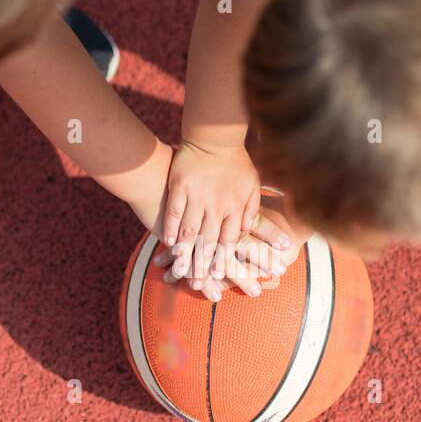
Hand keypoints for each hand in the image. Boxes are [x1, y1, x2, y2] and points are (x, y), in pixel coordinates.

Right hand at [160, 140, 290, 296]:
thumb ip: (252, 206)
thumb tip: (250, 227)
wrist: (213, 136)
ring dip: (185, 253)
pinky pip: (175, 212)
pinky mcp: (180, 187)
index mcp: (234, 206)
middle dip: (204, 266)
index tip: (219, 278)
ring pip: (190, 231)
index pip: (229, 241)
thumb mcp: (252, 182)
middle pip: (209, 241)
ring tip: (180, 272)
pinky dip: (172, 229)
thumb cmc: (235, 159)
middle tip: (199, 285)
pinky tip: (168, 244)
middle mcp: (216, 205)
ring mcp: (197, 196)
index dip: (223, 260)